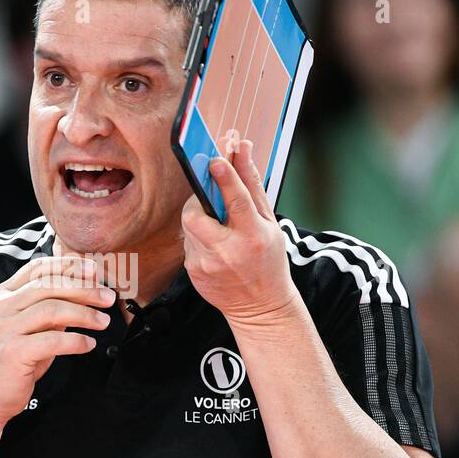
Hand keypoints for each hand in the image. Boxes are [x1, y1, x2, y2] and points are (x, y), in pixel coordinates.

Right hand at [0, 255, 114, 427]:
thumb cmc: (13, 360)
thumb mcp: (31, 327)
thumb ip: (51, 308)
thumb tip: (85, 292)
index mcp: (5, 295)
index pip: (38, 268)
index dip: (68, 265)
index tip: (93, 270)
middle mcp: (2, 307)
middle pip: (49, 286)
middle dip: (84, 289)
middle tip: (107, 298)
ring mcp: (5, 328)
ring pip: (52, 309)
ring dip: (84, 314)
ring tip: (103, 321)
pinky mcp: (13, 351)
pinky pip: (52, 340)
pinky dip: (75, 341)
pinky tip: (88, 344)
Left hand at [181, 136, 296, 325]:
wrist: (260, 308)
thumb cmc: (268, 261)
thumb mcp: (270, 224)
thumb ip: (253, 186)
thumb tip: (242, 149)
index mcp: (253, 236)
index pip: (236, 201)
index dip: (225, 177)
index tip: (216, 160)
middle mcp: (228, 251)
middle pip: (195, 214)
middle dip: (197, 200)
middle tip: (209, 198)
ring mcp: (207, 264)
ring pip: (189, 226)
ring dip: (199, 219)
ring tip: (218, 228)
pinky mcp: (194, 272)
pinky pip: (188, 243)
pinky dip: (198, 238)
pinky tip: (215, 249)